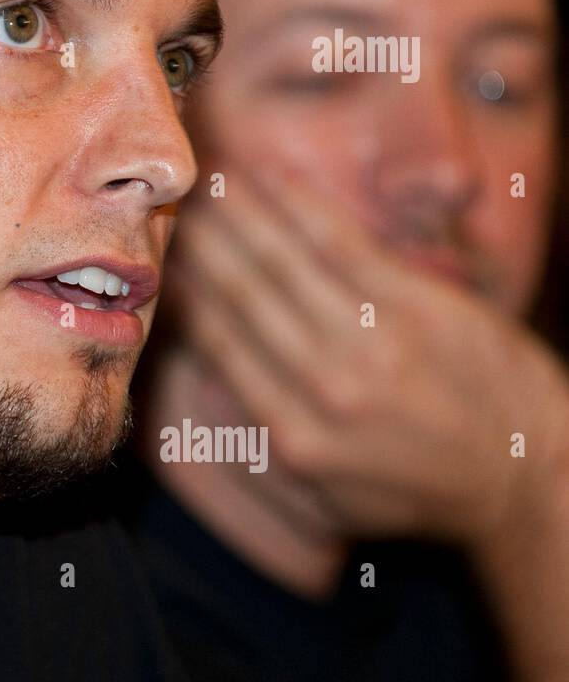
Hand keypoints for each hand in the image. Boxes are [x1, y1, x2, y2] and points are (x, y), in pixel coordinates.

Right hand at [169, 171, 568, 545]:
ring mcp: (373, 341)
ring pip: (283, 260)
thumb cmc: (416, 488)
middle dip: (198, 243)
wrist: (523, 474)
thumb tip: (199, 381)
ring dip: (237, 213)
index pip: (219, 345)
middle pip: (242, 295)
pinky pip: (342, 242)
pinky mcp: (416, 304)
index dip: (184, 294)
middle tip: (167, 205)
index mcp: (294, 437)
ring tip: (206, 182)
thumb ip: (256, 449)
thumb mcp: (324, 502)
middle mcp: (326, 387)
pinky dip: (298, 205)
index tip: (159, 262)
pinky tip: (269, 179)